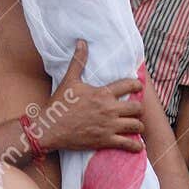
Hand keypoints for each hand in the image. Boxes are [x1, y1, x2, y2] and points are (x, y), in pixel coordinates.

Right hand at [34, 40, 143, 154]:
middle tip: (135, 110)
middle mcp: (109, 109)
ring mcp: (108, 126)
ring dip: (138, 126)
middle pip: (137, 108)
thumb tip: (82, 42)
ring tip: (136, 125)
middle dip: (138, 108)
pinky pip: (128, 144)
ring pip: (136, 126)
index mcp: (102, 93)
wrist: (50, 128)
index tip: (138, 86)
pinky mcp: (105, 141)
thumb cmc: (59, 104)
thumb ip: (78, 61)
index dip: (137, 85)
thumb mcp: (69, 81)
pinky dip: (136, 146)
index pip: (129, 85)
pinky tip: (138, 146)